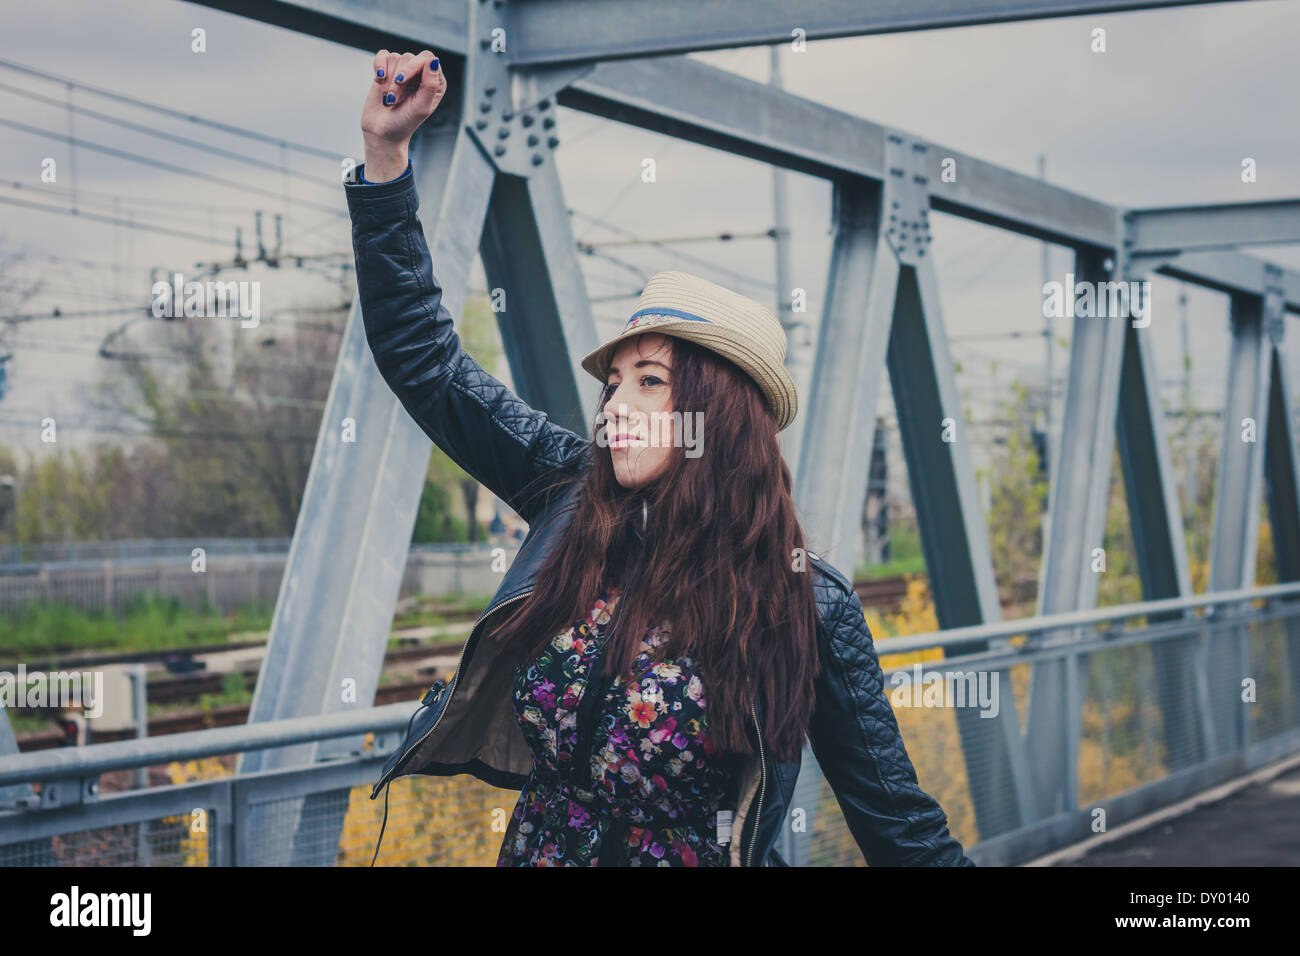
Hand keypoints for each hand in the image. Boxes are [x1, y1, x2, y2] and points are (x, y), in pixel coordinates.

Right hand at [360, 49, 447, 180]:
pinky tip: (379, 78)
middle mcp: (421, 74)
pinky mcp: (387, 70)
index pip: (427, 58)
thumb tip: (433, 61)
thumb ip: (430, 85)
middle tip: (394, 99)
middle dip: (398, 78)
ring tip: (388, 98)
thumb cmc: (404, 123)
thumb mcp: (421, 108)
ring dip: (388, 80)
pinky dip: (379, 65)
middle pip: (409, 57)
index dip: (413, 66)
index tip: (401, 81)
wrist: (382, 131)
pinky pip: (383, 55)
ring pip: (395, 57)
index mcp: (435, 83)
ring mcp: (403, 71)